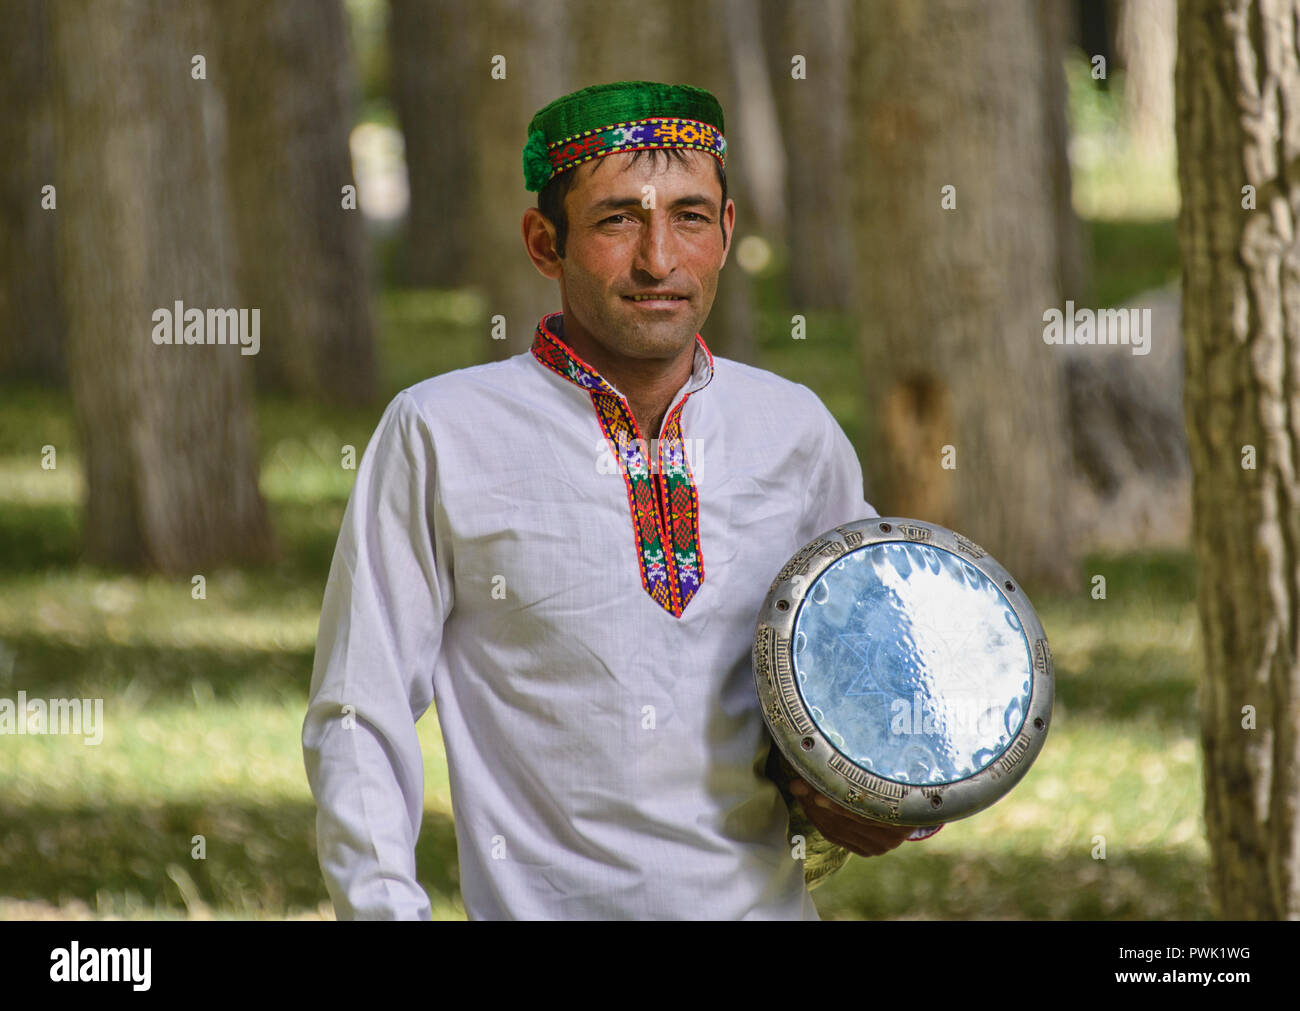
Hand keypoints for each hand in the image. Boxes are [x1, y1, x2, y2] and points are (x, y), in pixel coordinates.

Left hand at [788, 777, 913, 857]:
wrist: (915, 801)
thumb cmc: (894, 775)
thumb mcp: (883, 767)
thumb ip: (858, 765)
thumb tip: (820, 753)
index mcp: (903, 812)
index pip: (863, 810)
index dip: (838, 802)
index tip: (815, 791)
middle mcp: (893, 835)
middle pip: (845, 820)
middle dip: (816, 800)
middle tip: (797, 783)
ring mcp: (881, 846)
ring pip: (836, 829)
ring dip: (813, 809)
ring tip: (799, 789)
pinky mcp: (869, 850)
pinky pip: (835, 836)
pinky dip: (818, 819)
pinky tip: (809, 804)